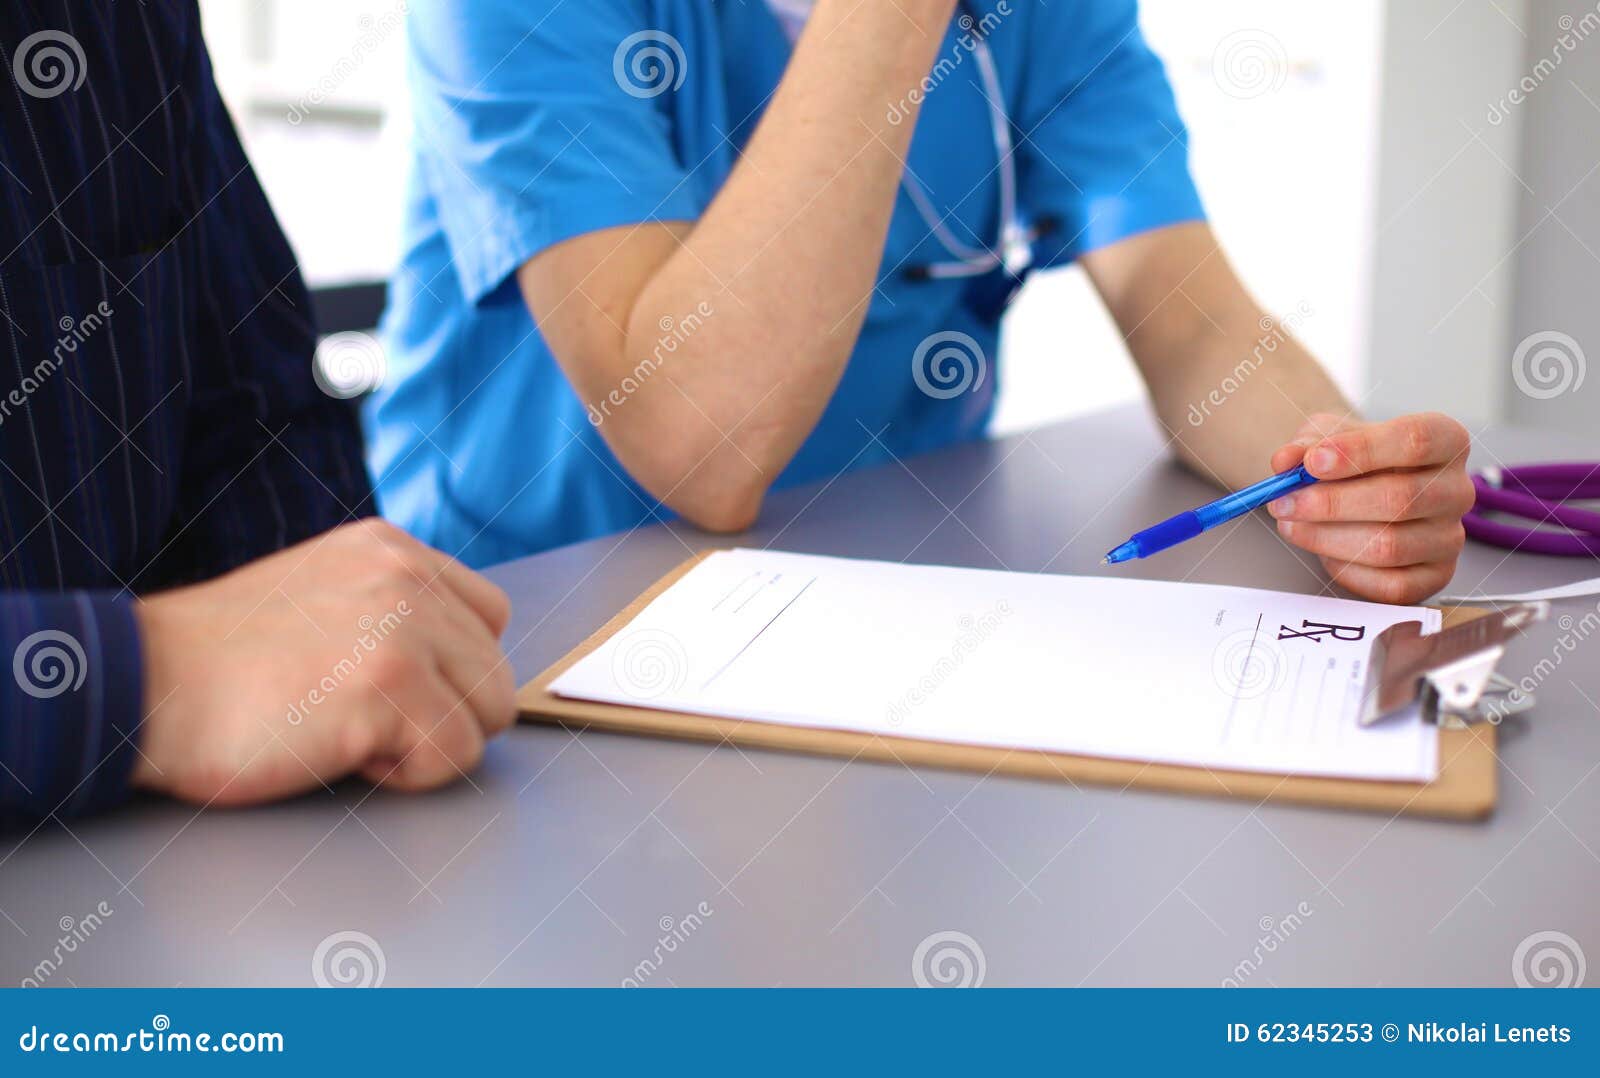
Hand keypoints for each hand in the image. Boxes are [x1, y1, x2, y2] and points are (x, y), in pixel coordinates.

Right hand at [132, 519, 516, 804]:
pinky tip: (341, 750)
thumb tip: (459, 663)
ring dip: (427, 744)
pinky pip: (453, 757)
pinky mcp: (390, 685)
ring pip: (488, 716)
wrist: (141, 685)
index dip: (452, 671)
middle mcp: (407, 576)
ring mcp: (403, 627)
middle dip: (443, 714)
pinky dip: (406, 775)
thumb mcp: (323, 595)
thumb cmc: (223, 664)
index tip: (389, 690)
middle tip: (360, 718)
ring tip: (350, 731)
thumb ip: (393, 608)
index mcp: (392, 550)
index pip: (490, 618)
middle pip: (496, 675)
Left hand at [1266, 412, 1473, 603]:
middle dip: (1331, 503)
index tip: (1312, 462)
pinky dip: (1345, 569)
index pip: (1414, 441)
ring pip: (1389, 546)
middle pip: (1400, 498)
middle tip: (1284, 502)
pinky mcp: (1435, 577)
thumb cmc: (1354, 462)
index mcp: (1445, 441)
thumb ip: (1306, 445)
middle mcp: (1457, 490)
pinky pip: (1389, 584)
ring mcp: (1450, 537)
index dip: (1359, 452)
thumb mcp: (1328, 439)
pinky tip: (1324, 550)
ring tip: (1292, 524)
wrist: (1363, 492)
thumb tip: (1286, 461)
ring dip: (1327, 537)